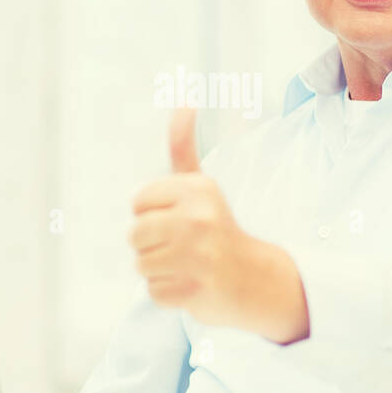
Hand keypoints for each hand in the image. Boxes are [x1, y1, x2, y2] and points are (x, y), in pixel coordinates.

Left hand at [128, 108, 308, 343]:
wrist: (256, 280)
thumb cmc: (217, 229)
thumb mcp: (201, 184)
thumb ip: (182, 146)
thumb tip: (185, 100)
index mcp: (197, 189)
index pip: (137, 203)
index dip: (152, 215)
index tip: (178, 219)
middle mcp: (198, 218)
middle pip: (135, 235)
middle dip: (152, 245)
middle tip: (182, 246)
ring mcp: (197, 255)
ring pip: (141, 264)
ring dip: (159, 270)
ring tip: (187, 265)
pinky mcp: (195, 289)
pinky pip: (153, 291)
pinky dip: (169, 293)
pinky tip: (191, 284)